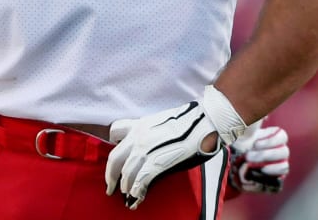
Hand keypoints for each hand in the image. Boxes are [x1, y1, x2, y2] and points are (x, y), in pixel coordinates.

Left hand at [105, 85, 247, 208]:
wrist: (206, 120)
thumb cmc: (191, 121)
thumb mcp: (164, 121)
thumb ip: (153, 132)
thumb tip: (153, 146)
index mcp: (140, 124)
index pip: (115, 131)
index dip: (113, 144)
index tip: (116, 155)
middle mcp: (138, 136)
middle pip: (114, 158)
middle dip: (110, 175)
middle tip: (111, 187)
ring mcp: (146, 150)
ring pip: (126, 173)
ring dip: (125, 187)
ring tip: (127, 196)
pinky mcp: (156, 163)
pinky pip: (140, 181)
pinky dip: (136, 191)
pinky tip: (137, 197)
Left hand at [228, 121, 289, 194]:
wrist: (224, 163)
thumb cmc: (234, 142)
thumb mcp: (242, 125)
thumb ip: (254, 117)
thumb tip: (264, 114)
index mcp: (270, 137)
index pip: (282, 136)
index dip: (271, 140)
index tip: (255, 143)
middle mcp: (277, 152)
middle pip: (284, 152)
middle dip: (266, 154)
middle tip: (249, 155)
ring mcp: (275, 167)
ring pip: (284, 166)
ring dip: (268, 166)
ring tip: (251, 165)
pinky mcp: (272, 180)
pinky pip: (279, 180)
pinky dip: (269, 177)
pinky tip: (257, 174)